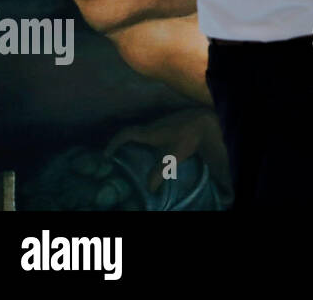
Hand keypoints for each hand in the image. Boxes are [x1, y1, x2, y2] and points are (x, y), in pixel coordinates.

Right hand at [104, 107, 230, 196]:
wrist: (206, 123)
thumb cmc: (188, 138)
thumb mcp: (173, 157)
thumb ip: (159, 172)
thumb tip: (149, 189)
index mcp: (149, 132)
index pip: (125, 134)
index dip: (114, 143)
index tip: (106, 154)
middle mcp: (152, 126)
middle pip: (131, 133)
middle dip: (121, 143)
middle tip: (115, 156)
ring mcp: (161, 123)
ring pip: (142, 131)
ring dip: (134, 141)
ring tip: (130, 155)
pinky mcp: (169, 124)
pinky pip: (151, 131)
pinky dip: (145, 139)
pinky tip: (151, 149)